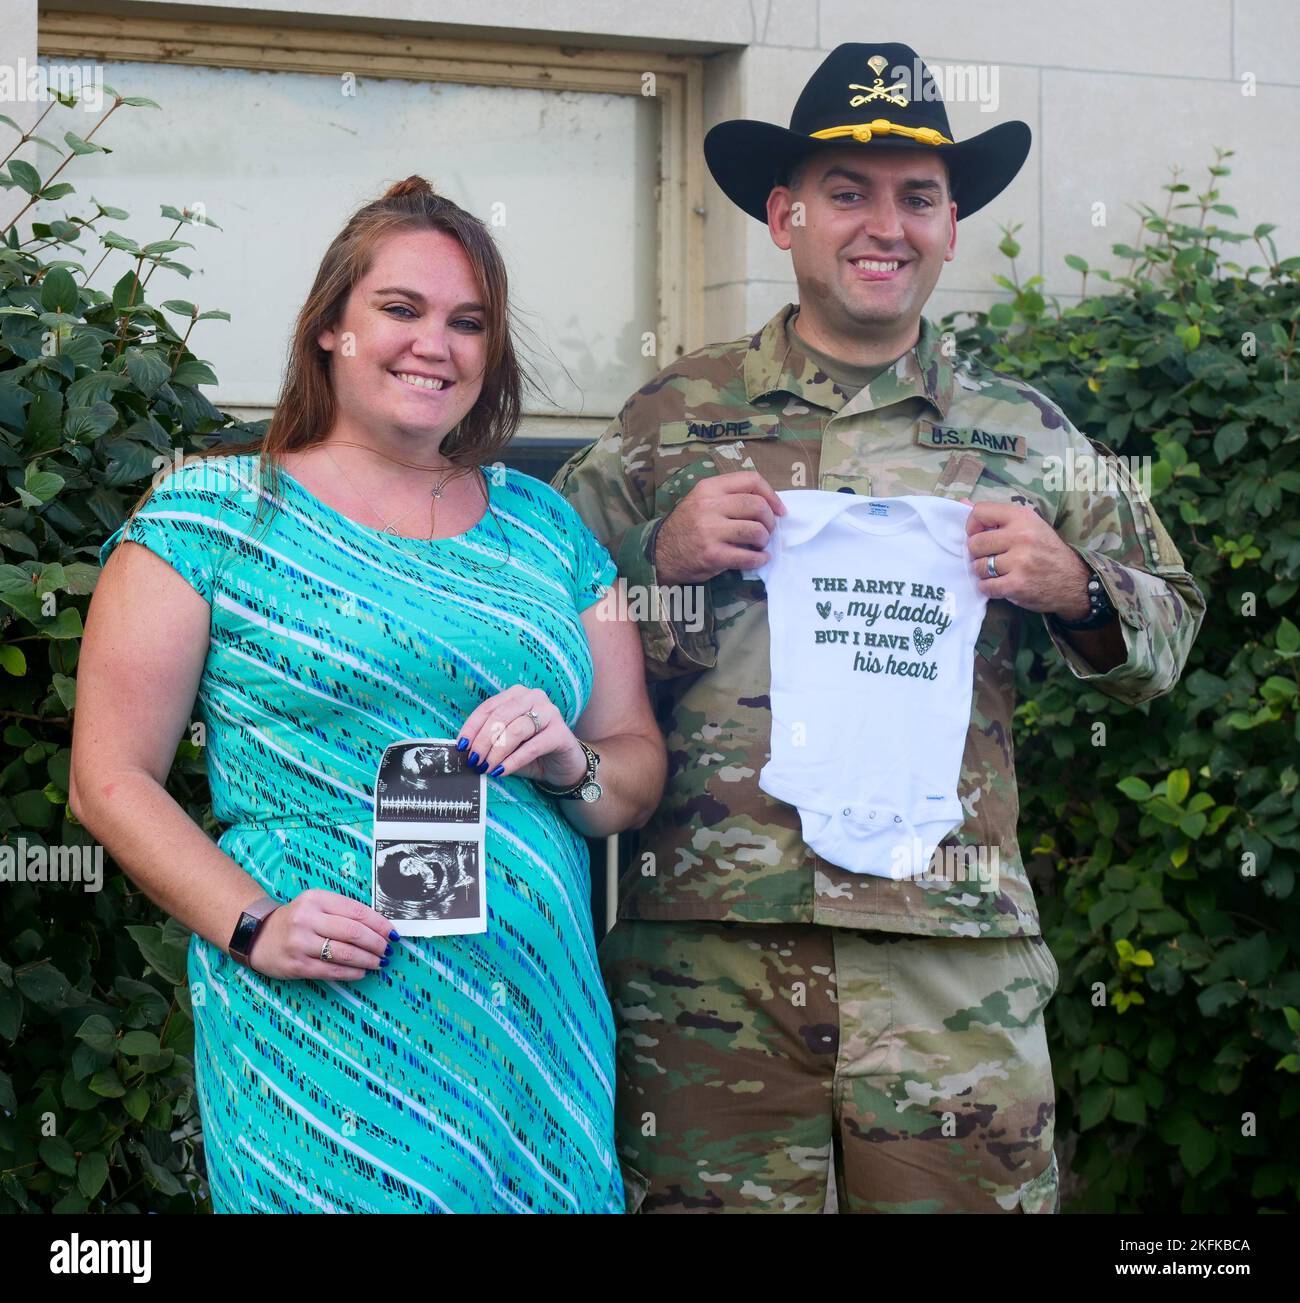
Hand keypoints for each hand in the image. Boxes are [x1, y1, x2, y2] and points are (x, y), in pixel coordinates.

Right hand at [246, 888, 393, 980]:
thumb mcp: (316, 905)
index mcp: (317, 899)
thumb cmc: (296, 919)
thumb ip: (343, 911)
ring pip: (344, 953)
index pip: (357, 911)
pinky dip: (352, 972)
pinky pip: (331, 970)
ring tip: (380, 962)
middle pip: (353, 933)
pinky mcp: (296, 965)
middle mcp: (308, 919)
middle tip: (388, 950)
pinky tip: (362, 972)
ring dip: (368, 960)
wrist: (257, 935)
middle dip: (377, 943)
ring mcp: (300, 943)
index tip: (392, 933)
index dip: (379, 924)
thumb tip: (379, 927)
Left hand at [457, 684, 586, 788]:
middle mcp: (534, 697)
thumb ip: (488, 742)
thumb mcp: (505, 746)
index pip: (488, 707)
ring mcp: (550, 712)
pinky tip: (502, 771)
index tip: (461, 746)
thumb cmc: (531, 753)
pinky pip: (533, 746)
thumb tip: (464, 750)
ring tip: (486, 767)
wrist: (563, 766)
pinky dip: (514, 760)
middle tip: (474, 761)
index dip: (472, 727)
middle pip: (501, 716)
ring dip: (497, 751)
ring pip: (516, 730)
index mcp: (517, 695)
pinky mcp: (561, 732)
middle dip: (483, 741)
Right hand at [654, 470, 786, 584]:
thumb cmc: (687, 525)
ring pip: (756, 531)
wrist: (661, 552)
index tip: (779, 509)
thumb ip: (729, 496)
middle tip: (767, 530)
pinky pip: (748, 557)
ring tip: (759, 544)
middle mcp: (709, 506)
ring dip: (764, 540)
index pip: (751, 480)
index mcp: (709, 488)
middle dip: (770, 521)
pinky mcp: (713, 555)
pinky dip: (759, 559)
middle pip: (757, 506)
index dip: (772, 495)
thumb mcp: (702, 500)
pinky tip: (759, 559)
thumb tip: (768, 503)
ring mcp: (711, 531)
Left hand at [962, 500, 1091, 617]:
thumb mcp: (1028, 525)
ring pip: (978, 566)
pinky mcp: (1017, 584)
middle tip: (989, 557)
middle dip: (977, 553)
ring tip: (998, 572)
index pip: (980, 512)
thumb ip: (996, 516)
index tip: (978, 535)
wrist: (1075, 581)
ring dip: (983, 572)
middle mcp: (1021, 536)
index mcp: (1022, 517)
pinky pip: (986, 586)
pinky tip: (1000, 584)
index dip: (972, 526)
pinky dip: (989, 588)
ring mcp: (1020, 561)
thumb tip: (962, 503)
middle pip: (975, 543)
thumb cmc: (1047, 551)